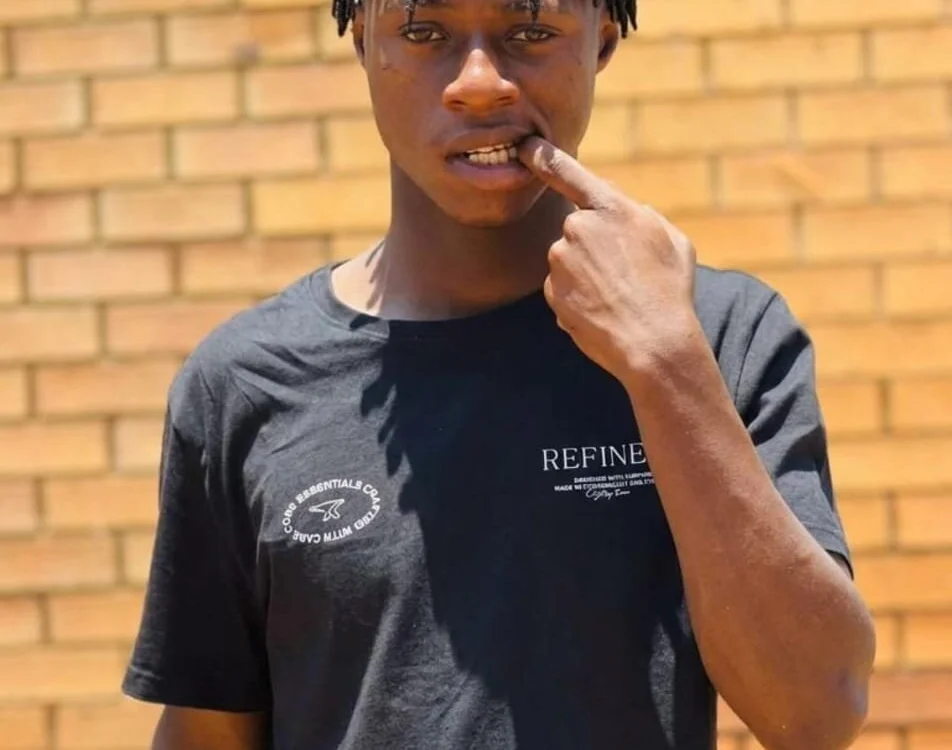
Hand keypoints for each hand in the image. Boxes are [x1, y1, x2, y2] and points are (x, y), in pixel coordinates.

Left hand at [518, 136, 698, 379]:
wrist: (653, 341)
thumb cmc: (670, 290)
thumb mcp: (672, 240)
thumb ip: (641, 216)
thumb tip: (625, 212)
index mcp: (611, 208)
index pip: (570, 174)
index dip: (545, 158)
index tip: (526, 147)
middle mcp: (578, 228)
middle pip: (578, 230)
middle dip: (595, 248)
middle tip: (627, 274)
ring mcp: (560, 261)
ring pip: (569, 261)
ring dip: (587, 275)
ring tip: (618, 296)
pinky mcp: (552, 291)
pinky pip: (562, 289)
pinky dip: (579, 299)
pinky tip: (604, 312)